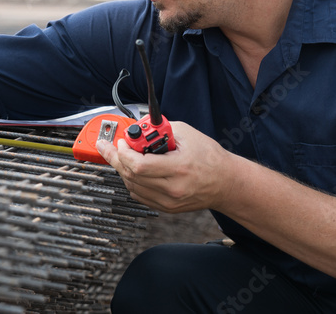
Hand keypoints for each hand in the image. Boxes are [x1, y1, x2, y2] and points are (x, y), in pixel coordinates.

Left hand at [96, 121, 236, 213]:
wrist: (226, 182)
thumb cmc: (210, 158)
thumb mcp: (186, 133)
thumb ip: (160, 129)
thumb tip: (138, 127)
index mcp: (178, 168)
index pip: (139, 165)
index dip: (124, 152)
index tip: (122, 141)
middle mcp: (172, 188)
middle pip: (131, 175)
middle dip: (116, 158)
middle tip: (108, 147)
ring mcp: (168, 201)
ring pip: (132, 186)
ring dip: (123, 169)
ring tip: (123, 156)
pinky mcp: (167, 208)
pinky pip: (139, 195)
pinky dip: (132, 181)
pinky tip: (134, 170)